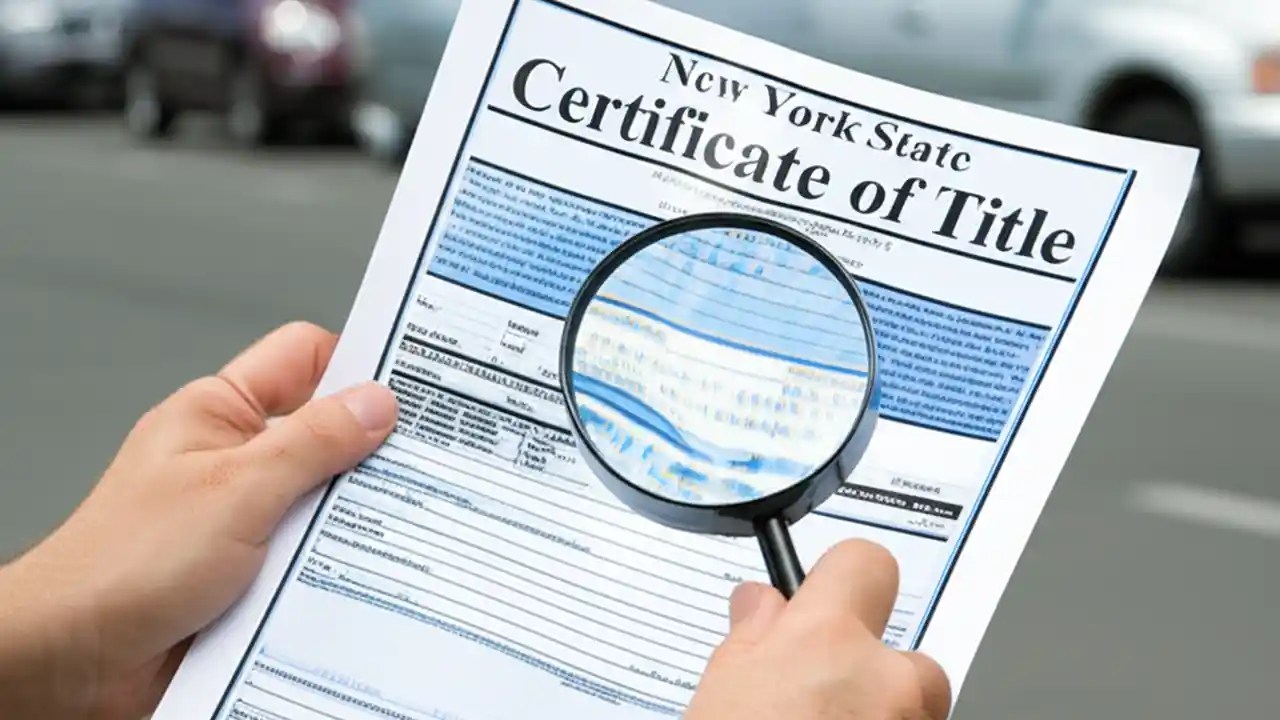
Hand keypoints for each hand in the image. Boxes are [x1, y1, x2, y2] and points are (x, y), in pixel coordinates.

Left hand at [0, 323, 397, 719]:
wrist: (72, 657)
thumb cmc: (123, 563)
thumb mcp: (238, 488)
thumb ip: (313, 442)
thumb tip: (376, 404)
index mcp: (219, 412)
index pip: (303, 358)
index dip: (357, 364)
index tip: (412, 386)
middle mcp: (230, 457)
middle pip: (323, 431)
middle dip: (366, 453)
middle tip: (417, 464)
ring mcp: (240, 513)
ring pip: (321, 498)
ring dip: (347, 519)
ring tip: (382, 529)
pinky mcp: (248, 568)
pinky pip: (309, 552)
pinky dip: (332, 562)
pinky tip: (355, 575)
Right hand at [688, 540, 951, 719]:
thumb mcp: (722, 688)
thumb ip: (752, 636)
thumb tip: (763, 604)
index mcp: (826, 641)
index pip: (866, 561)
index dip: (847, 576)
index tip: (829, 592)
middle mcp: (885, 681)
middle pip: (905, 651)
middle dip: (871, 671)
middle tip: (819, 698)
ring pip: (914, 703)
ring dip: (880, 711)